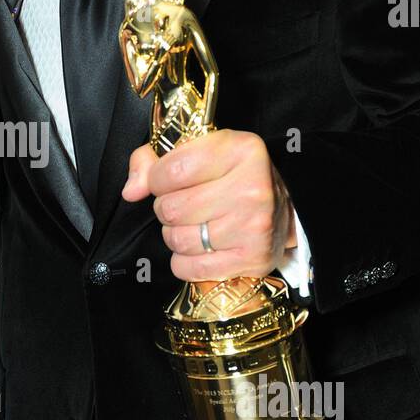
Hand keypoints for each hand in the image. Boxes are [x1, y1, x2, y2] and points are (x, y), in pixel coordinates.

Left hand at [122, 129, 295, 281]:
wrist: (287, 209)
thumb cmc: (235, 177)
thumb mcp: (202, 152)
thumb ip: (154, 161)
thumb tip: (131, 190)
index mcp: (240, 150)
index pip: (170, 172)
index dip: (156, 180)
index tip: (166, 182)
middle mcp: (251, 188)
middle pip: (170, 209)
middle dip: (167, 209)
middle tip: (185, 205)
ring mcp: (254, 226)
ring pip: (177, 240)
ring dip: (175, 236)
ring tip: (194, 225)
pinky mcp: (253, 259)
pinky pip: (189, 268)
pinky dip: (185, 262)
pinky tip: (200, 248)